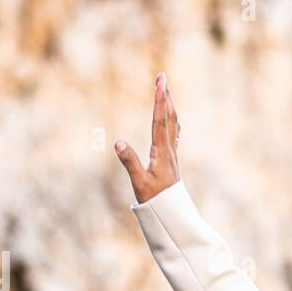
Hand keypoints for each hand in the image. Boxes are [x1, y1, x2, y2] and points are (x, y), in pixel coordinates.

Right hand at [116, 72, 180, 203]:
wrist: (172, 213)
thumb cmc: (155, 200)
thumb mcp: (139, 182)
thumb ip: (129, 162)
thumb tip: (118, 142)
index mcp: (162, 152)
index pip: (160, 120)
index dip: (160, 100)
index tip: (161, 82)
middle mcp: (169, 149)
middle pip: (169, 117)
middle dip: (166, 96)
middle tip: (162, 77)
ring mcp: (172, 153)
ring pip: (173, 123)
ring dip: (169, 105)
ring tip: (166, 90)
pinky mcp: (171, 159)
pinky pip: (173, 133)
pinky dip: (171, 119)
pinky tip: (170, 117)